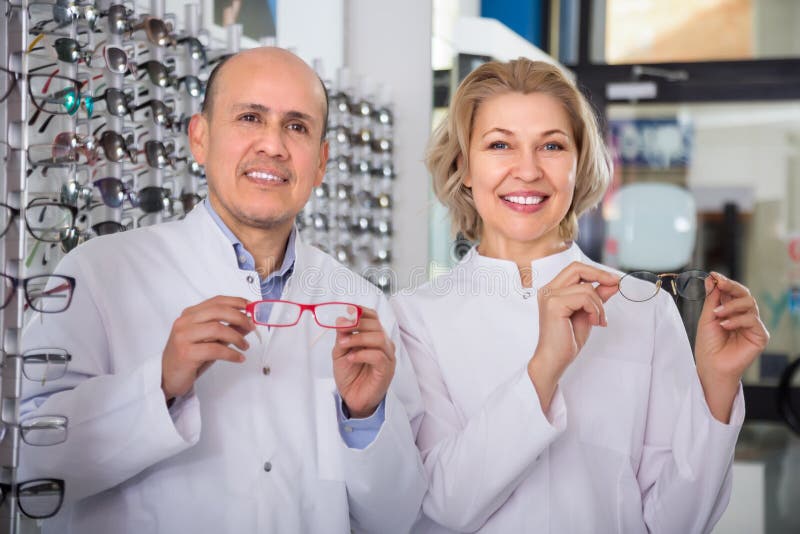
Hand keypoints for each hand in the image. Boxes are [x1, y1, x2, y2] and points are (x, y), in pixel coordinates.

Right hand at [162, 296, 253, 400]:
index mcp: (190, 314)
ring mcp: (183, 336)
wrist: (168, 377)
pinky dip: (231, 353)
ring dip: (237, 337)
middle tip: (251, 326)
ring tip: (244, 346)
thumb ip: (227, 329)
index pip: (216, 301)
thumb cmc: (189, 357)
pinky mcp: (186, 353)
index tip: (251, 307)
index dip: (236, 302)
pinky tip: (238, 357)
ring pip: (217, 329)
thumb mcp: (210, 340)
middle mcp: (185, 322)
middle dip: (239, 317)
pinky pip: (215, 349)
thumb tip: (248, 322)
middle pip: (218, 311)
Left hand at [332, 306, 394, 417]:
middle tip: (340, 328)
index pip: (373, 317)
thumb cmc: (349, 375)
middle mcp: (383, 344)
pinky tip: (351, 358)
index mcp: (374, 336)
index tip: (346, 310)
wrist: (352, 399)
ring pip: (379, 338)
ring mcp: (387, 357)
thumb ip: (342, 335)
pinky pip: (378, 356)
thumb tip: (341, 318)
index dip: (360, 311)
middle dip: (356, 323)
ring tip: (343, 345)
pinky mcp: (386, 370)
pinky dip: (362, 354)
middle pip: (376, 325)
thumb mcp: (340, 351)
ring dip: (358, 338)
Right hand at [528, 262, 618, 410]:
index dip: (596, 271)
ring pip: (586, 287)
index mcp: (553, 290)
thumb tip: (612, 283)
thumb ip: (597, 298)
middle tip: (615, 285)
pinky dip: (595, 310)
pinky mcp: (554, 304)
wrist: (554, 361)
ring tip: (598, 321)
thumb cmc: (567, 341)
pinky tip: (594, 322)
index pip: (575, 269)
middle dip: (600, 275)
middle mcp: (548, 290)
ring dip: (599, 305)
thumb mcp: (587, 314)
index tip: (613, 280)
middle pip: (577, 268)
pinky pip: (585, 298)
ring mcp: (549, 296)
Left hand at [695, 273, 768, 421]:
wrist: (711, 366)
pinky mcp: (760, 336)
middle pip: (745, 294)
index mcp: (731, 311)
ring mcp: (753, 325)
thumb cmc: (708, 345)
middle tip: (720, 284)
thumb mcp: (707, 318)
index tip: (714, 275)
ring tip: (717, 315)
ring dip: (731, 306)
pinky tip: (725, 325)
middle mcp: (744, 316)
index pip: (733, 291)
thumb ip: (712, 299)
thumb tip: (712, 279)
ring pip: (750, 304)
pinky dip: (737, 320)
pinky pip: (752, 320)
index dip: (725, 282)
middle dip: (731, 287)